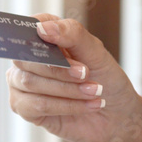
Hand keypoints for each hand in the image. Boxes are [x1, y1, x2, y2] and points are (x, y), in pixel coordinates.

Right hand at [7, 15, 141, 141]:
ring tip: (94, 91)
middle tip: (86, 73)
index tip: (53, 38)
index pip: (30, 26)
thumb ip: (72, 34)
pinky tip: (87, 105)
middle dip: (59, 68)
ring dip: (67, 89)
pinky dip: (65, 105)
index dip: (39, 32)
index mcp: (44, 37)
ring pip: (30, 82)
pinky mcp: (26, 109)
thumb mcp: (96, 52)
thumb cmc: (106, 79)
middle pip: (25, 58)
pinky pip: (35, 106)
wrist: (117, 115)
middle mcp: (29, 59)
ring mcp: (23, 84)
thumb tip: (43, 27)